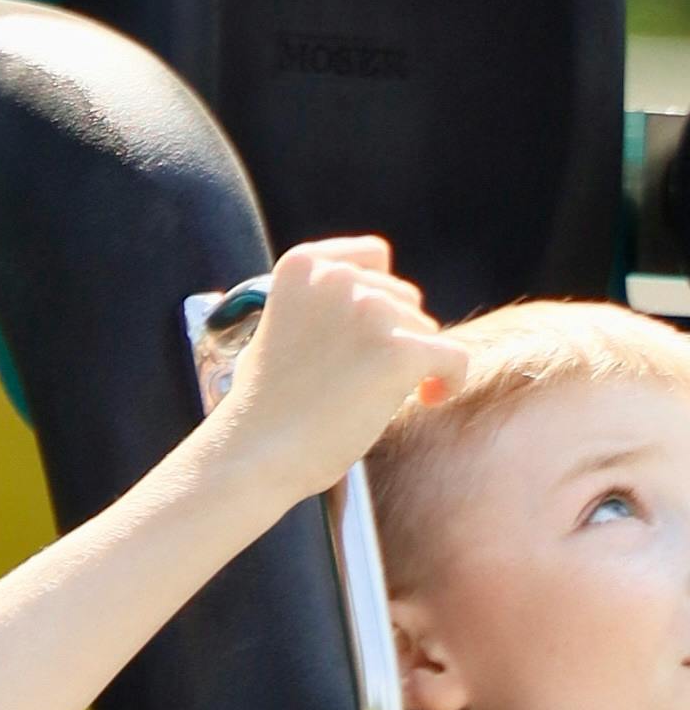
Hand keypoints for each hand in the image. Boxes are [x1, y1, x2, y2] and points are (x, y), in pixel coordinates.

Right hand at [199, 237, 444, 505]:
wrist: (254, 453)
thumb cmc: (264, 406)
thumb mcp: (279, 329)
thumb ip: (320, 306)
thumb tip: (375, 305)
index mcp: (303, 266)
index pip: (374, 256)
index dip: (382, 293)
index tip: (374, 331)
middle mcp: (338, 279)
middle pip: (404, 297)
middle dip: (394, 334)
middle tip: (366, 378)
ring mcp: (370, 312)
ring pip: (426, 329)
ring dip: (411, 362)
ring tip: (375, 398)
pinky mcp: (398, 351)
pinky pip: (454, 357)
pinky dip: (449, 379)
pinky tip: (431, 398)